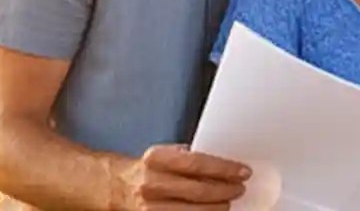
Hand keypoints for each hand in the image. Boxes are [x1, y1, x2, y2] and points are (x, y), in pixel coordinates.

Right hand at [113, 144, 250, 209]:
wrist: (117, 186)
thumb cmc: (148, 168)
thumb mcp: (166, 154)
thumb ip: (190, 157)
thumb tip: (224, 164)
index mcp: (157, 159)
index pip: (197, 163)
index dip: (224, 169)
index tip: (242, 172)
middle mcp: (151, 183)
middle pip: (198, 191)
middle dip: (225, 191)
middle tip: (239, 189)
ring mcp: (149, 207)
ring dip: (216, 208)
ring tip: (227, 203)